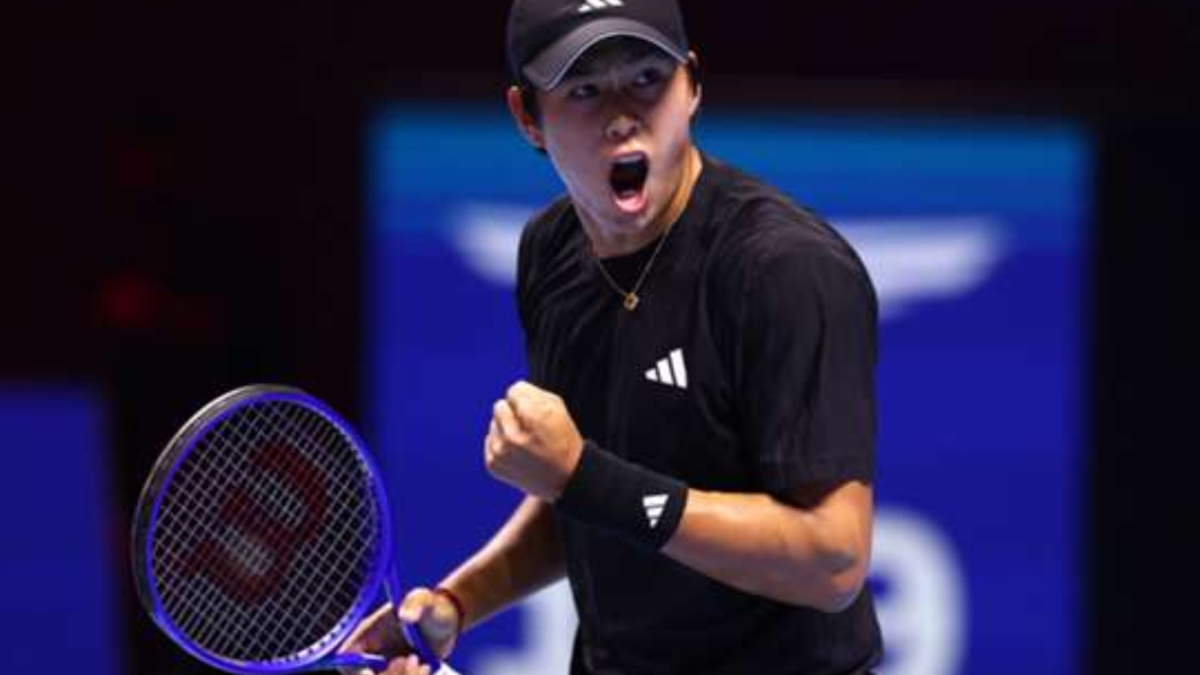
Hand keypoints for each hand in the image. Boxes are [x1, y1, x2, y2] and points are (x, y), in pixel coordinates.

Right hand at [337, 588, 459, 674]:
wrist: (448, 620)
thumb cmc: (432, 606)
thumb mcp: (424, 600)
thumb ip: (416, 603)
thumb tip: (407, 615)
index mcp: (366, 635)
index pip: (346, 660)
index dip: (358, 671)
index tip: (380, 670)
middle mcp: (371, 655)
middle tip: (410, 659)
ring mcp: (384, 669)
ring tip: (422, 664)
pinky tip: (426, 668)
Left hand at [485, 381, 583, 500]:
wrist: (565, 479)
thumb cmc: (562, 439)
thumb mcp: (557, 408)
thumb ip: (532, 393)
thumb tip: (511, 392)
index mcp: (533, 418)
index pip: (514, 390)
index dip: (526, 399)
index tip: (536, 412)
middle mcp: (513, 435)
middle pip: (499, 406)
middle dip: (513, 413)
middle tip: (529, 428)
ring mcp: (501, 452)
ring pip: (493, 423)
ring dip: (507, 429)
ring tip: (525, 443)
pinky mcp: (493, 465)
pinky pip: (489, 440)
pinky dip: (501, 444)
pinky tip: (518, 453)